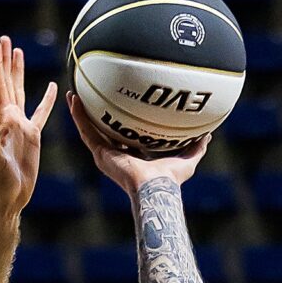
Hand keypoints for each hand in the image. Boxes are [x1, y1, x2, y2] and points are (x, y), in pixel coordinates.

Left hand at [0, 33, 57, 215]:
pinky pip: (41, 113)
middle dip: (6, 61)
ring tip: (18, 51)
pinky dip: (47, 100)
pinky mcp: (32, 137)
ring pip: (20, 92)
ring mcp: (21, 126)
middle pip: (7, 83)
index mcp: (2, 120)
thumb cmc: (0, 182)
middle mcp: (10, 119)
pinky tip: (52, 88)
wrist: (9, 197)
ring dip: (19, 72)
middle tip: (5, 39)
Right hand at [69, 94, 206, 195]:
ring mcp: (106, 155)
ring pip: (89, 129)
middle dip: (94, 115)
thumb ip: (197, 147)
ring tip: (74, 93)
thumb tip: (208, 134)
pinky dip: (79, 116)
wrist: (156, 188)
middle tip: (89, 96)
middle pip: (102, 130)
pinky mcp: (100, 155)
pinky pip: (86, 131)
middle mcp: (117, 156)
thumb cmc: (171, 181)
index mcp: (133, 157)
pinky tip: (73, 100)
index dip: (117, 122)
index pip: (122, 136)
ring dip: (80, 112)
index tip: (115, 107)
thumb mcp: (187, 160)